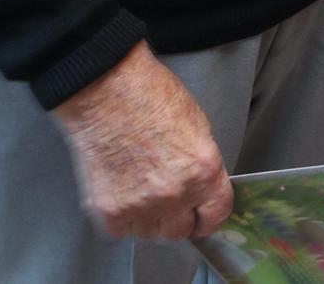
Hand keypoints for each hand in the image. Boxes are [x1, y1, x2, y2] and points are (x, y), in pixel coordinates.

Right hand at [50, 42, 231, 239]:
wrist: (107, 92)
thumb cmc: (151, 98)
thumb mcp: (197, 126)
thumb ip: (200, 165)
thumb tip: (201, 188)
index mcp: (204, 171)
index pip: (216, 214)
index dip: (209, 219)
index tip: (202, 220)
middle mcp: (176, 195)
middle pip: (179, 231)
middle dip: (176, 219)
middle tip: (166, 202)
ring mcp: (141, 206)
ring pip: (148, 232)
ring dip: (147, 218)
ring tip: (138, 189)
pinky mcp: (109, 211)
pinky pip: (120, 230)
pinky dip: (120, 217)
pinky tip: (120, 191)